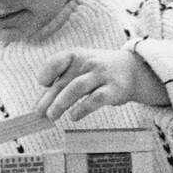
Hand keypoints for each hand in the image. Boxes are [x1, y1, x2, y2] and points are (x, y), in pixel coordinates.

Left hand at [34, 48, 168, 121]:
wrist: (133, 70)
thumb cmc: (100, 71)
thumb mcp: (81, 68)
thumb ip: (62, 82)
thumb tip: (40, 105)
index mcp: (78, 56)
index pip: (58, 60)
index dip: (48, 72)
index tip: (43, 84)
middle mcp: (89, 63)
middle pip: (64, 81)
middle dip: (49, 98)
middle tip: (39, 113)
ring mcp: (102, 76)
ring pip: (77, 88)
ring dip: (61, 103)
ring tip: (52, 116)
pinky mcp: (113, 90)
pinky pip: (94, 100)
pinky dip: (82, 109)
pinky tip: (73, 116)